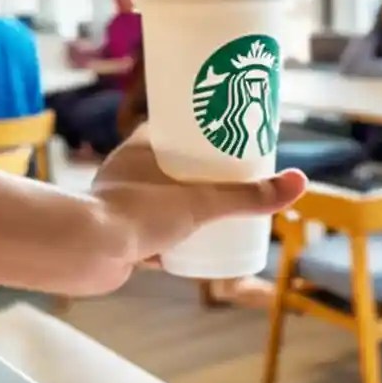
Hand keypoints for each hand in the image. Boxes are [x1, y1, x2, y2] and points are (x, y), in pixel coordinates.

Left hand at [90, 126, 305, 269]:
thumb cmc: (134, 214)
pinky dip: (172, 238)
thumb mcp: (200, 203)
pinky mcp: (118, 238)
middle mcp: (127, 173)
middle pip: (171, 166)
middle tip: (235, 178)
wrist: (82, 253)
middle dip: (200, 173)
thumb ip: (247, 197)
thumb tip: (299, 183)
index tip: (227, 135)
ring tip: (221, 212)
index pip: (173, 129)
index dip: (199, 130)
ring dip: (185, 206)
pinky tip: (193, 247)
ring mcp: (120, 206)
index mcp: (140, 150)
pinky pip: (151, 233)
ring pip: (160, 200)